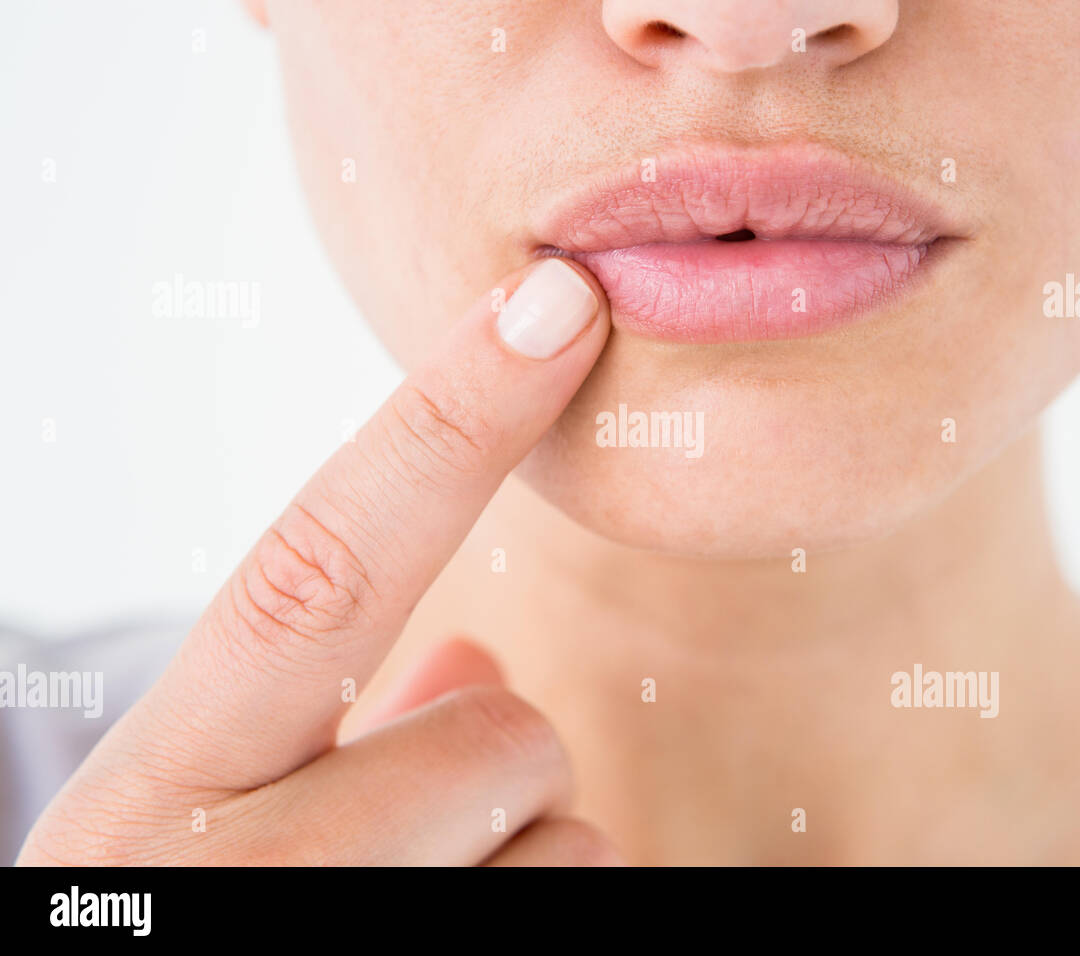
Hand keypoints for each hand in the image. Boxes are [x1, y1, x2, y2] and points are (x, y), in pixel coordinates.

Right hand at [18, 259, 622, 865]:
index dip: (444, 421)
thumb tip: (480, 659)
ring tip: (413, 902)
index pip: (319, 568)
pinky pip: (594, 900)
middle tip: (409, 836)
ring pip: (571, 849)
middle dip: (497, 771)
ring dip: (521, 869)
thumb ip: (337, 727)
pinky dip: (554, 903)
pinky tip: (462, 915)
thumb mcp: (208, 833)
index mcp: (163, 789)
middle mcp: (232, 872)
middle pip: (507, 742)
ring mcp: (344, 936)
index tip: (559, 300)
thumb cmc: (189, 921)